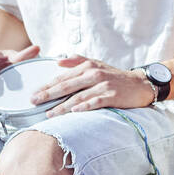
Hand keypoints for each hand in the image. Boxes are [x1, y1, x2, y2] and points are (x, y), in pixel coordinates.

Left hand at [33, 56, 153, 114]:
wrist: (139, 84)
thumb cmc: (115, 76)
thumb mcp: (97, 64)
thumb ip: (77, 61)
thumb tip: (58, 61)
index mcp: (87, 66)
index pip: (62, 77)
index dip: (47, 85)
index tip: (33, 93)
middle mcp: (93, 74)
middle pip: (66, 86)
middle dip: (48, 94)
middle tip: (34, 102)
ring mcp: (103, 85)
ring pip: (78, 96)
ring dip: (62, 106)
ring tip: (49, 113)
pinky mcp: (112, 95)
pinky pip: (95, 102)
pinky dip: (85, 107)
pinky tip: (75, 111)